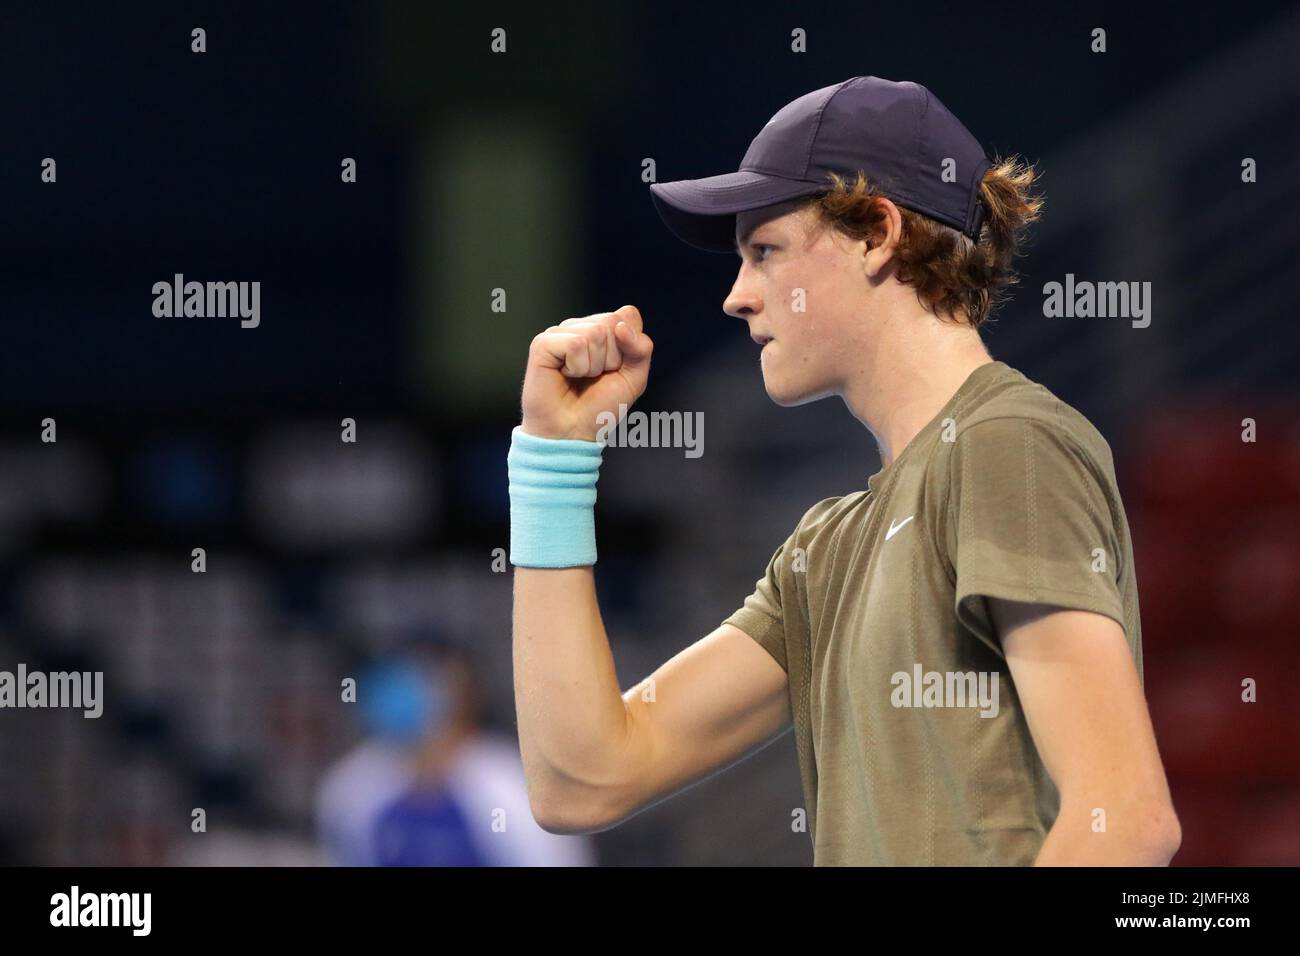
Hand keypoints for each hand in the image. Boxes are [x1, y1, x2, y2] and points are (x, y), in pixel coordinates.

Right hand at [520, 305, 653, 440]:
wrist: (572, 433)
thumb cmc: (598, 408)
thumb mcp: (634, 378)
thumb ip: (641, 348)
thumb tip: (620, 326)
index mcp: (602, 330)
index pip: (627, 316)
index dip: (629, 346)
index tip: (615, 369)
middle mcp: (580, 327)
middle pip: (612, 323)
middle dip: (611, 359)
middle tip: (595, 377)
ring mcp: (560, 334)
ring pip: (594, 334)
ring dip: (593, 366)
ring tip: (580, 378)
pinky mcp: (543, 344)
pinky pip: (575, 344)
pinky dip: (577, 367)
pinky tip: (565, 375)